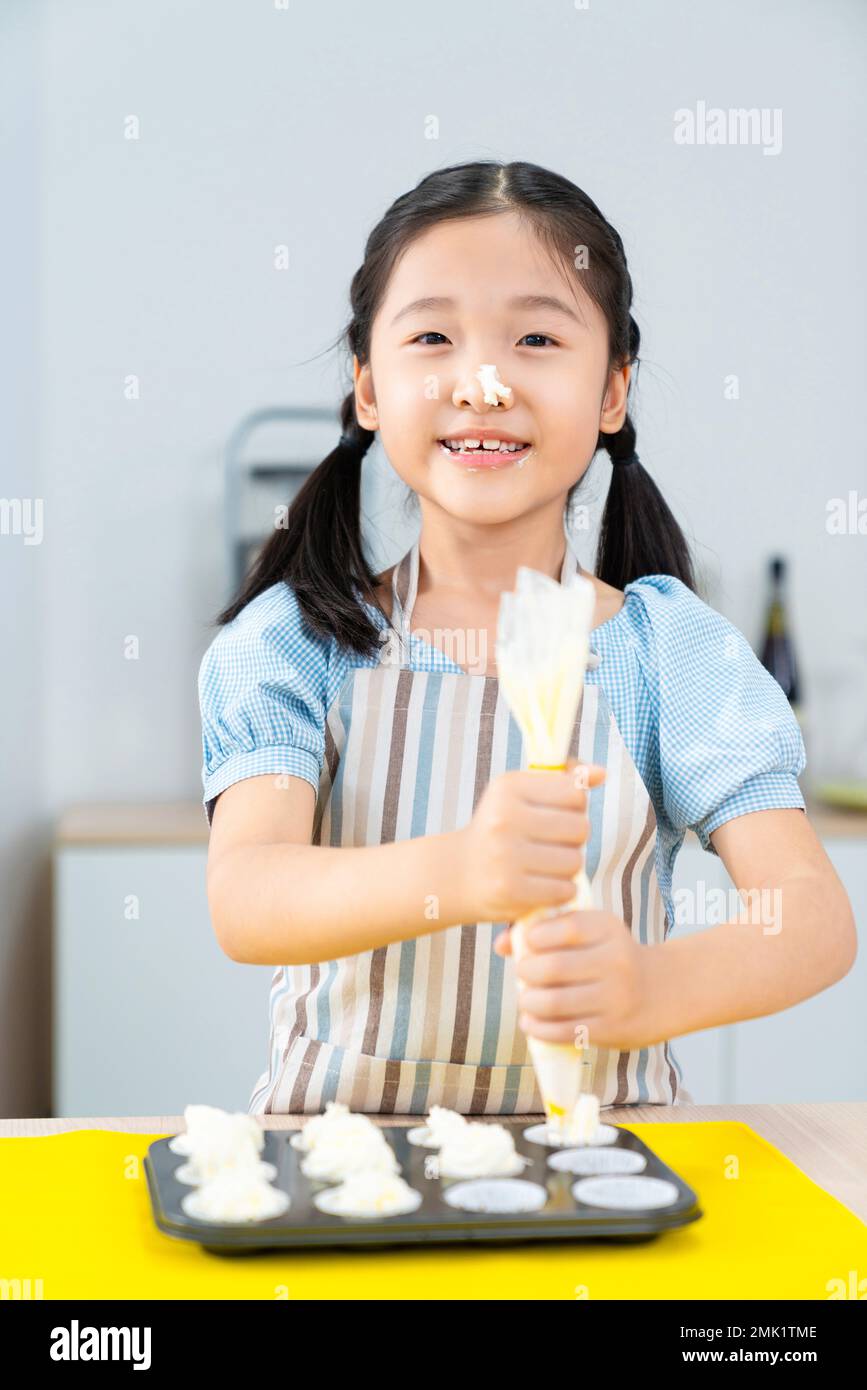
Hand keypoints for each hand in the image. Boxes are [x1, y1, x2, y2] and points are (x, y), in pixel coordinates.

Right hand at [454, 760, 606, 924]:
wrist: (457, 872)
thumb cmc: (500, 828)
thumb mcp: (522, 794)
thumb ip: (564, 781)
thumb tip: (602, 773)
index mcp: (508, 787)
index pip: (575, 793)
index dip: (574, 806)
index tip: (555, 814)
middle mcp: (504, 818)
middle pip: (580, 827)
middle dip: (574, 838)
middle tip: (552, 843)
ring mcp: (505, 855)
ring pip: (575, 861)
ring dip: (568, 866)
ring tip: (546, 865)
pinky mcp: (510, 889)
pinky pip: (565, 889)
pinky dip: (561, 890)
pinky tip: (543, 885)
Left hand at [493, 908, 655, 1050]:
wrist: (663, 991)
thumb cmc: (610, 957)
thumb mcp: (591, 933)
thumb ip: (546, 931)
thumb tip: (501, 944)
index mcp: (609, 930)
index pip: (566, 927)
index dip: (537, 936)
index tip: (529, 944)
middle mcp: (616, 961)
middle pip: (554, 967)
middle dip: (526, 972)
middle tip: (522, 974)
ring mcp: (615, 997)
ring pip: (554, 1002)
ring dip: (528, 1002)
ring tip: (526, 1000)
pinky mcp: (612, 1029)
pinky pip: (564, 1031)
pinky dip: (538, 1028)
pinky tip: (531, 1022)